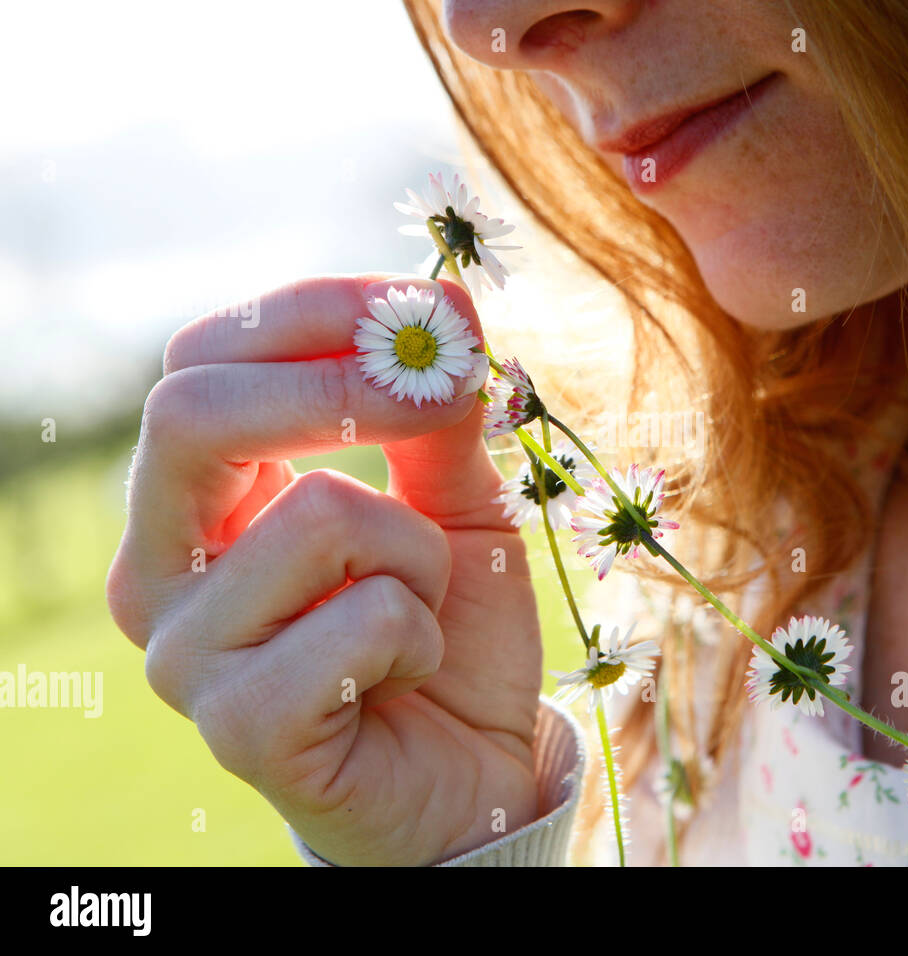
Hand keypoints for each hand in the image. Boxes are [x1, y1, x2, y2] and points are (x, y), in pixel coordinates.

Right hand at [106, 275, 542, 864]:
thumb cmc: (447, 630)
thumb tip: (444, 313)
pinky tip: (404, 672)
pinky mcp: (237, 726)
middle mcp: (160, 568)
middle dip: (343, 386)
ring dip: (419, 551)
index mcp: (198, 501)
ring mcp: (185, 652)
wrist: (472, 767)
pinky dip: (418, 632)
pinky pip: (361, 618)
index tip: (430, 310)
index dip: (318, 314)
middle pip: (190, 412)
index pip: (202, 363)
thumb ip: (437, 420)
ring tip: (419, 610)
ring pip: (319, 515)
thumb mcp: (454, 506)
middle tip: (445, 397)